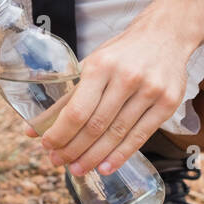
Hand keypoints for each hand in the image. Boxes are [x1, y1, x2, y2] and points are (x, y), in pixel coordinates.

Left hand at [22, 16, 190, 175]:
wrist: (166, 35)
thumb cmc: (122, 52)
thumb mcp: (92, 64)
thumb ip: (68, 95)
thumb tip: (35, 126)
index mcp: (102, 65)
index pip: (77, 110)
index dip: (60, 133)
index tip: (48, 146)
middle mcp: (127, 78)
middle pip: (96, 126)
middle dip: (74, 149)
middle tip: (60, 162)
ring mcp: (150, 91)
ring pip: (117, 134)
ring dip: (94, 156)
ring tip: (79, 168)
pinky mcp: (168, 103)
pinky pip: (140, 137)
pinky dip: (120, 155)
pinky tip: (105, 166)